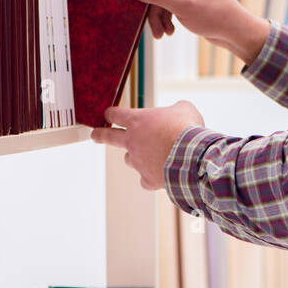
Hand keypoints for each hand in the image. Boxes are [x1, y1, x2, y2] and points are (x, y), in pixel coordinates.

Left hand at [90, 101, 205, 189]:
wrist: (192, 156)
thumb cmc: (187, 129)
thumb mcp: (184, 109)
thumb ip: (175, 110)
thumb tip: (178, 113)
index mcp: (138, 121)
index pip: (117, 114)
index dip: (111, 113)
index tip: (108, 114)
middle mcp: (132, 141)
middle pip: (109, 137)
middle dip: (100, 135)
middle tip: (94, 135)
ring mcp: (138, 161)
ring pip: (130, 159)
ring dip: (136, 156)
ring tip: (151, 155)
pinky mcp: (147, 179)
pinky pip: (145, 178)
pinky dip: (151, 175)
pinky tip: (162, 173)